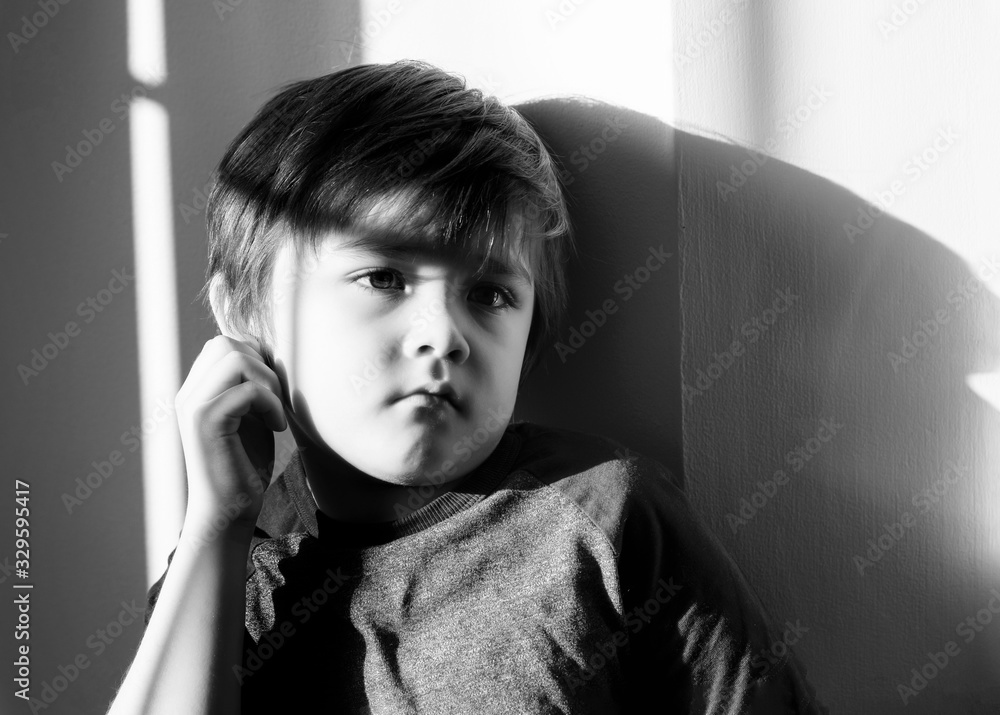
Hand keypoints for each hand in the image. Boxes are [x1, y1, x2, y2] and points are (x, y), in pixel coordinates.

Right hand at [174, 335, 286, 532]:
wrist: (229, 511)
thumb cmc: (244, 465)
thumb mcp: (251, 415)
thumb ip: (251, 384)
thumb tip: (267, 349)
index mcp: (197, 390)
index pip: (223, 343)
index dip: (257, 357)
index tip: (273, 389)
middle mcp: (188, 394)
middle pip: (226, 343)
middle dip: (262, 364)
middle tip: (276, 398)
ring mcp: (193, 406)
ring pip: (234, 358)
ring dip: (268, 382)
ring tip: (276, 412)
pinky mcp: (205, 423)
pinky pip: (246, 390)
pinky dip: (271, 404)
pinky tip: (276, 427)